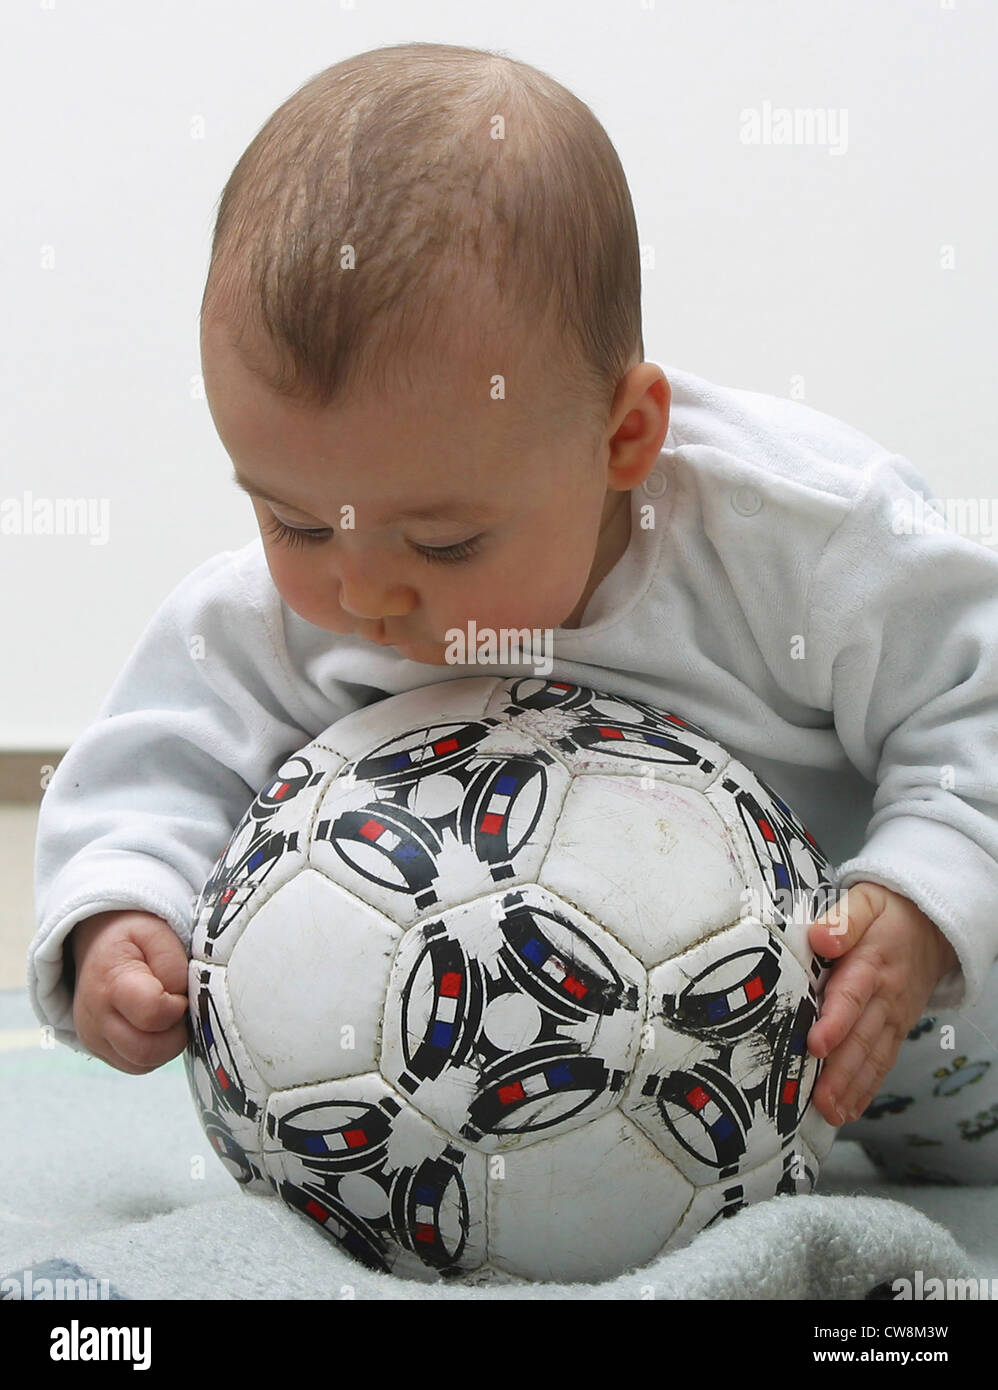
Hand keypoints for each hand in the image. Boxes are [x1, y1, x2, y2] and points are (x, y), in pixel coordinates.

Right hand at [71, 910, 189, 1073]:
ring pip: (141, 1064)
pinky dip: (153, 1053)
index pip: (153, 1014)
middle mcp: (95, 1017)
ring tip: (166, 1015)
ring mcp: (93, 1038)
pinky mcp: (97, 1050)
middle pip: (146, 1051)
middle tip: (178, 1009)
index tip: (179, 994)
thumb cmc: (131, 938)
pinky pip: (134, 1066)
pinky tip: (155, 1027)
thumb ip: (174, 965)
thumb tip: (181, 1001)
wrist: (95, 945)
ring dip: (165, 1046)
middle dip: (175, 1035)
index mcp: (111, 982)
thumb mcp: (156, 933)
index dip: (177, 1007)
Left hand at [805, 882, 958, 1126]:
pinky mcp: (896, 1028)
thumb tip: (820, 936)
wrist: (933, 926)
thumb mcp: (867, 900)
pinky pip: (883, 1062)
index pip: (851, 996)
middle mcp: (885, 996)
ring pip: (872, 1056)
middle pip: (861, 1037)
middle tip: (818, 1098)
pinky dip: (866, 1088)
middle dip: (839, 1071)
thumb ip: (844, 919)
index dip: (834, 1022)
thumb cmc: (887, 912)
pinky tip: (848, 1110)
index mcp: (872, 962)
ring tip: (830, 1113)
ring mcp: (893, 1016)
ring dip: (851, 1087)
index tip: (815, 1044)